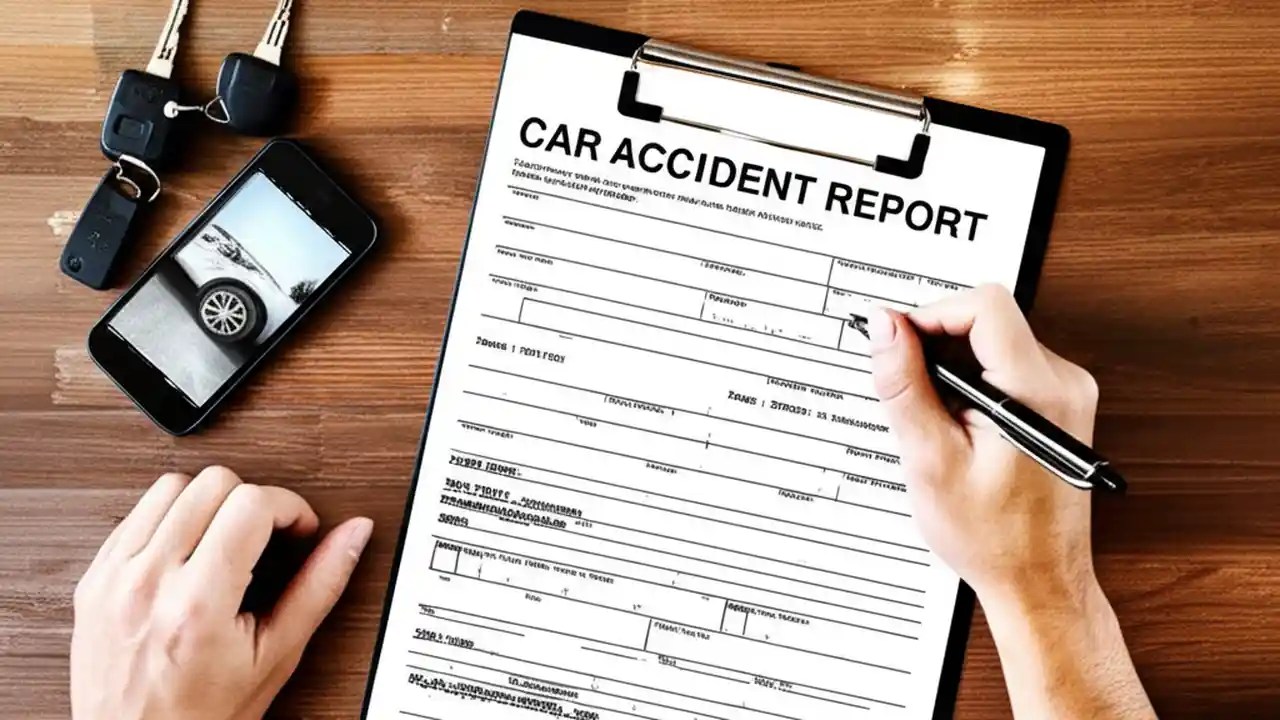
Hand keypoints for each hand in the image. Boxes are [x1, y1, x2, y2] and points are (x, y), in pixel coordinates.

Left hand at [71, 466, 373, 719]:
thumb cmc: (204, 715)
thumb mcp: (277, 655)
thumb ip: (319, 587)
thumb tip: (353, 536)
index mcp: (198, 604)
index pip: (251, 503)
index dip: (289, 506)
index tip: (298, 528)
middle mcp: (149, 583)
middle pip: (214, 483)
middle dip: (253, 501)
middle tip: (265, 536)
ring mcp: (114, 578)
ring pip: (172, 486)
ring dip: (209, 502)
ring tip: (225, 540)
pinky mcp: (94, 578)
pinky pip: (136, 512)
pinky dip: (170, 518)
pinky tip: (188, 551)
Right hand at [867, 285, 1099, 605]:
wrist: (1038, 581)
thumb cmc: (993, 537)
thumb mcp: (930, 459)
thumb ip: (904, 385)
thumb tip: (884, 327)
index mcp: (1037, 392)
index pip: (984, 307)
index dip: (932, 315)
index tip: (899, 343)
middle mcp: (1063, 383)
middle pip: (988, 321)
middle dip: (938, 347)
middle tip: (913, 396)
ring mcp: (1067, 393)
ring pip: (994, 342)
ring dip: (953, 370)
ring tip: (938, 423)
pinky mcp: (1061, 404)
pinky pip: (1007, 366)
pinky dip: (972, 385)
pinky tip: (960, 429)